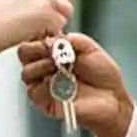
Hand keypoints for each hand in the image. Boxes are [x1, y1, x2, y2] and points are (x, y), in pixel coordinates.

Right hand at [0, 0, 72, 54]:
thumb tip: (29, 10)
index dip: (46, 3)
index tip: (38, 16)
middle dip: (57, 11)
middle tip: (43, 29)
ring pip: (65, 11)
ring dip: (54, 25)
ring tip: (34, 36)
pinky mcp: (47, 11)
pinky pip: (60, 27)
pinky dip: (50, 36)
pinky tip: (32, 40)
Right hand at [19, 33, 134, 136]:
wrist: (113, 97)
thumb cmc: (102, 74)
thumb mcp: (89, 47)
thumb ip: (71, 39)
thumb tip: (54, 39)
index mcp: (52, 52)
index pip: (33, 39)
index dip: (37, 35)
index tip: (49, 34)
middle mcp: (45, 67)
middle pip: (23, 54)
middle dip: (35, 48)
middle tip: (51, 50)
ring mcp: (44, 85)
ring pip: (26, 73)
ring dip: (41, 66)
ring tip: (57, 66)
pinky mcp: (46, 102)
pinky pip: (35, 92)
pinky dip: (46, 85)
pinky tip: (59, 82)